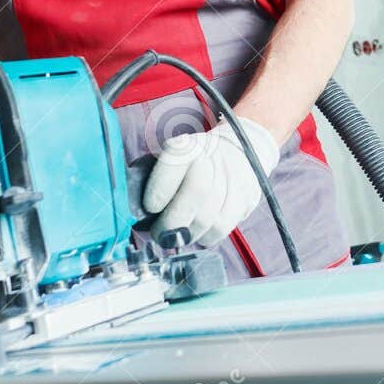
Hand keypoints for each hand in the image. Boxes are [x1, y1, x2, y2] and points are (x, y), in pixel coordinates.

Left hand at [143, 116, 280, 248]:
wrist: (238, 152)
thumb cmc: (193, 164)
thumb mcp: (172, 161)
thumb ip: (154, 180)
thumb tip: (137, 212)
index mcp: (188, 147)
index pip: (173, 162)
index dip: (159, 190)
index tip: (149, 208)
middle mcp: (213, 158)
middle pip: (197, 192)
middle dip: (173, 222)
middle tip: (160, 234)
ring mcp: (234, 178)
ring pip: (209, 217)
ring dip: (187, 234)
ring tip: (177, 235)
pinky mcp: (246, 198)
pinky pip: (223, 228)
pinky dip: (205, 237)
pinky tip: (197, 232)